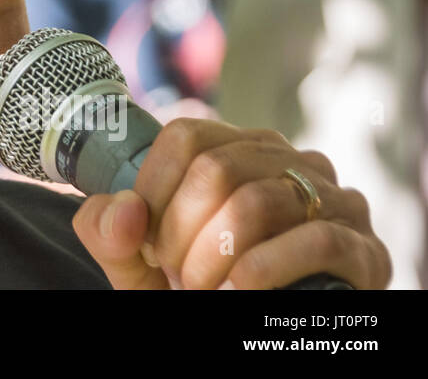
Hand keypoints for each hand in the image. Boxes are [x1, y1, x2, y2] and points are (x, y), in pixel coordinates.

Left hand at [70, 118, 391, 288]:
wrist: (264, 338)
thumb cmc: (200, 288)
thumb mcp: (142, 263)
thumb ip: (112, 233)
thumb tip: (123, 209)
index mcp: (238, 149)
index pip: (185, 136)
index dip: (153, 190)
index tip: (146, 240)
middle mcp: (289, 161)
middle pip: (215, 169)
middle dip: (179, 233)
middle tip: (174, 274)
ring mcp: (333, 200)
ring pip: (256, 203)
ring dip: (213, 257)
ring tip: (202, 289)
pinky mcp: (363, 247)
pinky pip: (312, 242)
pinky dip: (262, 271)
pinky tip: (239, 291)